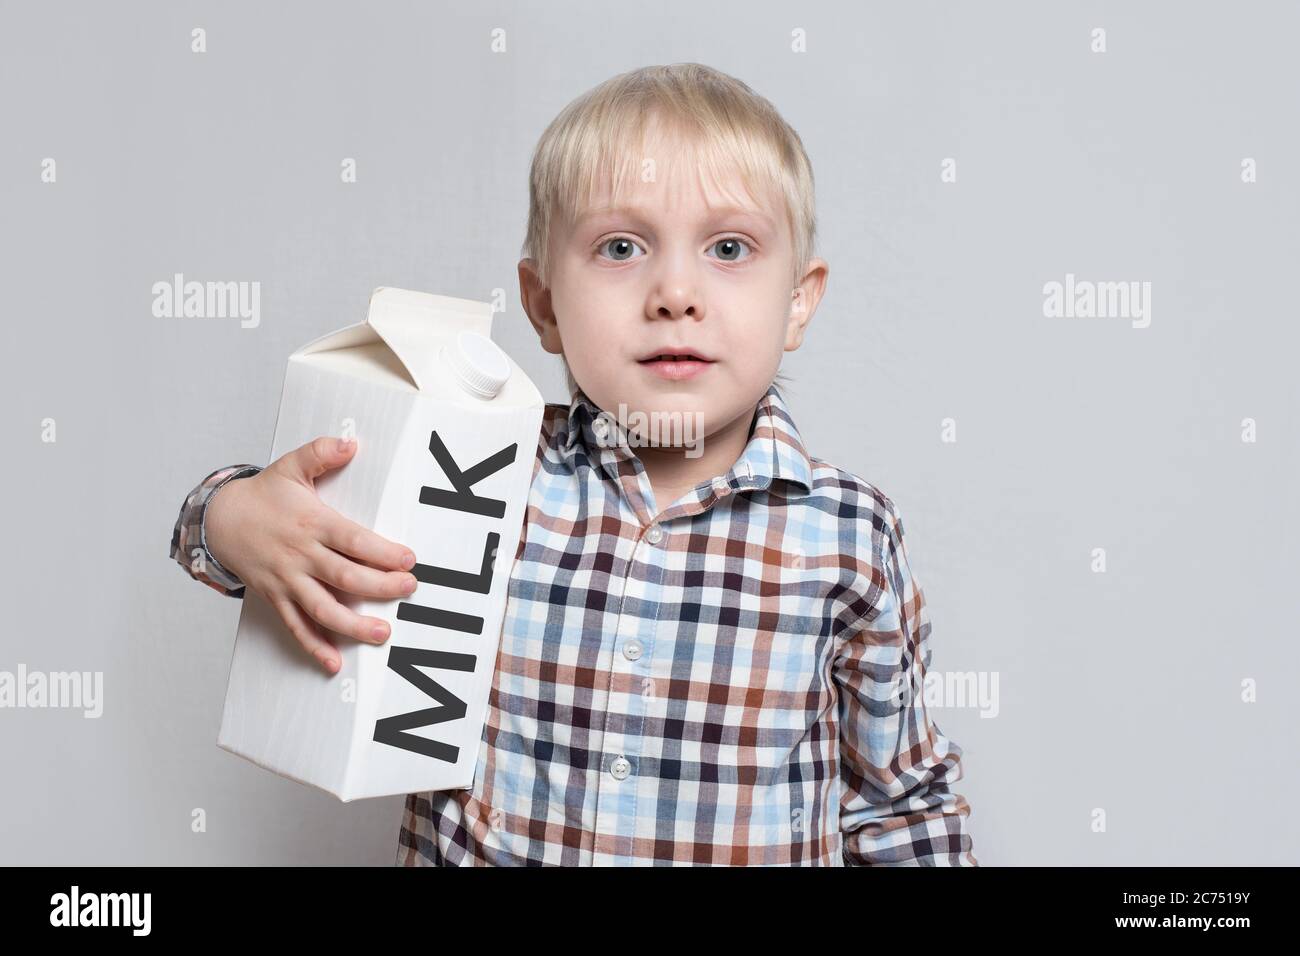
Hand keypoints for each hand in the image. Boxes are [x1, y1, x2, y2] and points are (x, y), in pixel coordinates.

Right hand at [205, 436, 418, 674]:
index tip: (408, 560)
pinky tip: (333, 662)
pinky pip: (295, 626)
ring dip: (353, 625)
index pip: (352, 540)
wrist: (219, 520)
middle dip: (380, 587)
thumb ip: (321, 452)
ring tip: (383, 634)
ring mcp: (288, 580)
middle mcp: (301, 555)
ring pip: (322, 608)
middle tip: (409, 590)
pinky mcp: (276, 597)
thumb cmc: (263, 495)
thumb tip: (350, 443)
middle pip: (344, 576)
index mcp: (312, 523)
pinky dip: (313, 646)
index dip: (381, 552)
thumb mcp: (290, 466)